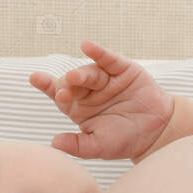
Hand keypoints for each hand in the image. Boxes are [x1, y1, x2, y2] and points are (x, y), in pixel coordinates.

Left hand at [29, 40, 174, 159]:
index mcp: (79, 108)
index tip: (35, 78)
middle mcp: (90, 91)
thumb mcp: (99, 147)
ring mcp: (106, 79)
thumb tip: (54, 142)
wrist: (157, 132)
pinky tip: (88, 46)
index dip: (46, 85)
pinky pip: (108, 59)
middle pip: (72, 83)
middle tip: (63, 92)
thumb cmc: (125, 139)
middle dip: (65, 85)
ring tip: (75, 79)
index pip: (59, 93)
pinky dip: (98, 52)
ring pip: (89, 72)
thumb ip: (77, 145)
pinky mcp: (123, 70)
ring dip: (80, 75)